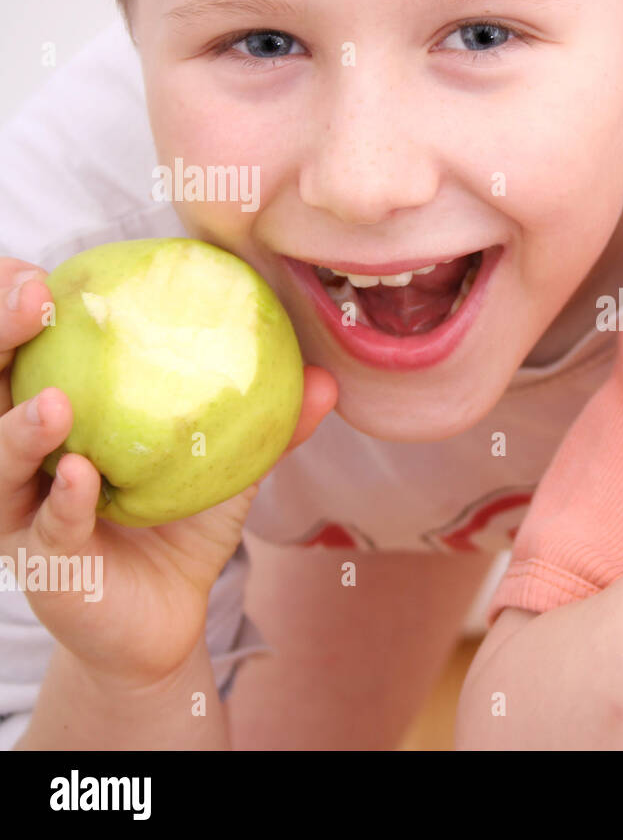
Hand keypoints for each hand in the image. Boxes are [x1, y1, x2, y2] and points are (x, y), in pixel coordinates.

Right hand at [0, 258, 337, 689]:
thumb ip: (267, 423)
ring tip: (53, 400)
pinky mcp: (42, 562)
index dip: (13, 307)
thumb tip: (327, 379)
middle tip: (31, 297)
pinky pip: (50, 526)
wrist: (170, 613)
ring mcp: (22, 511)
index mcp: (51, 416)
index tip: (43, 272)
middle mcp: (21, 457)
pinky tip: (81, 474)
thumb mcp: (223, 465)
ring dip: (17, 427)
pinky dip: (65, 499)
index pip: (19, 351)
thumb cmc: (182, 524)